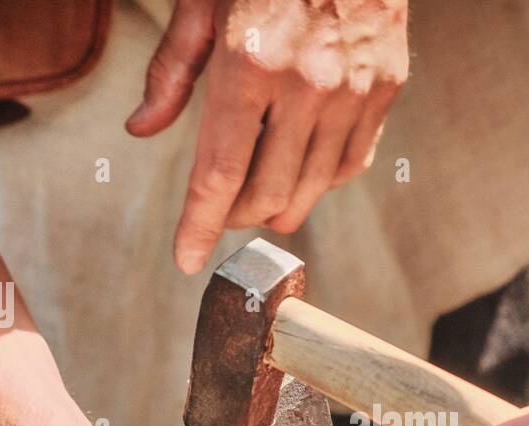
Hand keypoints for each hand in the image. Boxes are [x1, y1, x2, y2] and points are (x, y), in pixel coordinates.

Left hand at [126, 0, 408, 272]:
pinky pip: (352, 162)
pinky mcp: (386, 87)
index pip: (218, 171)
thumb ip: (173, 69)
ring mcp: (353, 90)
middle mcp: (306, 86)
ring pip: (313, 188)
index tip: (187, 259)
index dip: (199, 224)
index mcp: (249, 63)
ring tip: (260, 197)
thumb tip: (143, 130)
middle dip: (237, 214)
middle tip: (223, 210)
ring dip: (280, 204)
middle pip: (267, 192)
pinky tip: (302, 168)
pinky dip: (322, 179)